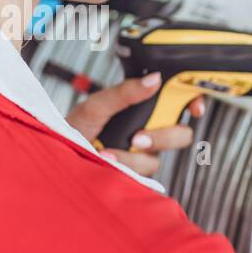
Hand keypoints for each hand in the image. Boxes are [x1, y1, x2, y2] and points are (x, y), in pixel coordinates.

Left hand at [65, 71, 205, 178]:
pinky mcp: (135, 173)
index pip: (179, 102)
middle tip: (139, 137)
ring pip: (159, 157)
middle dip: (164, 137)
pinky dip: (124, 166)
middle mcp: (148, 130)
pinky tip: (106, 160)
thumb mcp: (97, 105)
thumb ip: (124, 93)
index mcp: (143, 108)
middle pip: (180, 134)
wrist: (56, 151)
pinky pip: (142, 173)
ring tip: (108, 152)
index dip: (194, 102)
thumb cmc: (75, 126)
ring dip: (134, 156)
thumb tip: (154, 79)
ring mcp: (142, 154)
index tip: (194, 108)